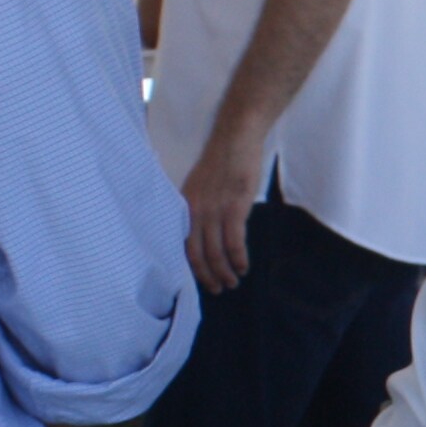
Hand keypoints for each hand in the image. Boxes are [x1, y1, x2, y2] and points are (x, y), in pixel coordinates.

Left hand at [181, 135, 260, 293]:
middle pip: (197, 253)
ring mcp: (214, 210)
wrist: (236, 137)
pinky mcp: (234, 207)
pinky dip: (238, 259)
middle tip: (218, 289)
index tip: (202, 279)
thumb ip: (201, 207)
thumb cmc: (222, 159)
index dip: (192, 266)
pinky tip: (243, 267)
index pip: (182, 244)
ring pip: (215, 251)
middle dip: (208, 276)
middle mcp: (194, 210)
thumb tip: (208, 232)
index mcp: (184, 205)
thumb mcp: (202, 185)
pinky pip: (234, 242)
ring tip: (233, 283)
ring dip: (224, 272)